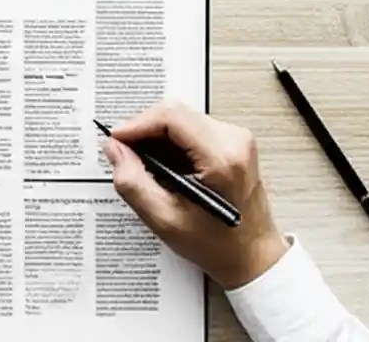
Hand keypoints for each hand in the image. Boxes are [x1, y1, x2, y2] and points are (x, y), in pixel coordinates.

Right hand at [103, 103, 289, 289]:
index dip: (137, 124)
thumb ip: (134, 183)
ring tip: (147, 168)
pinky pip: (192, 128)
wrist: (253, 255)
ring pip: (182, 118)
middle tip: (126, 156)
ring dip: (157, 137)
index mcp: (222, 158)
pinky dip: (171, 142)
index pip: (171, 117)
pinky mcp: (233, 142)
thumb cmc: (219, 245)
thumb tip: (115, 150)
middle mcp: (234, 141)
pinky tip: (166, 167)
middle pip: (175, 113)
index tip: (116, 140)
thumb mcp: (166, 220)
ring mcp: (237, 139)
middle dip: (145, 131)